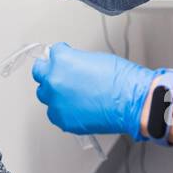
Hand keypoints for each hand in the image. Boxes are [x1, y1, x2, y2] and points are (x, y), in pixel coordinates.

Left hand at [31, 42, 156, 138]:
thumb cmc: (120, 80)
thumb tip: (71, 65)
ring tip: (72, 95)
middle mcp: (54, 80)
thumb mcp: (95, 59)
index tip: (63, 60)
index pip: (52, 53)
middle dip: (49, 72)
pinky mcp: (62, 119)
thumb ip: (75, 60)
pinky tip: (77, 108)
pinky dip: (63, 111)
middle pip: (40, 73)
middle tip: (60, 75)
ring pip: (45, 95)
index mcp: (62, 60)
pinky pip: (55, 114)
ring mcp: (56, 101)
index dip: (60, 56)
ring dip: (55, 93)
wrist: (132, 102)